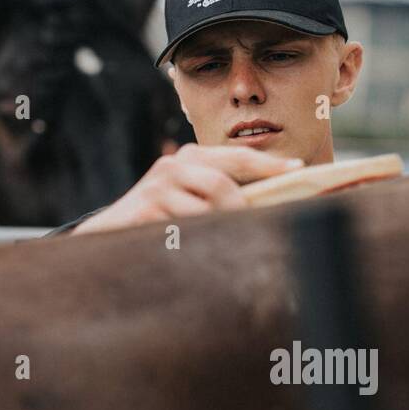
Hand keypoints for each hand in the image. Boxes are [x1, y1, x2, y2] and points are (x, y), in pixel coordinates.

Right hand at [72, 144, 303, 233]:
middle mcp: (174, 166)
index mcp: (191, 159)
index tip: (299, 169)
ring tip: (223, 248)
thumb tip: (274, 207)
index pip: (237, 158)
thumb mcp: (192, 202)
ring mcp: (156, 187)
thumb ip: (224, 199)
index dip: (269, 164)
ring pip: (206, 212)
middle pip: (223, 186)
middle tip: (257, 232)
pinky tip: (194, 251)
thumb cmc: (162, 221)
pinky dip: (198, 244)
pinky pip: (185, 230)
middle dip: (241, 211)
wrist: (109, 235)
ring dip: (220, 232)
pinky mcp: (144, 211)